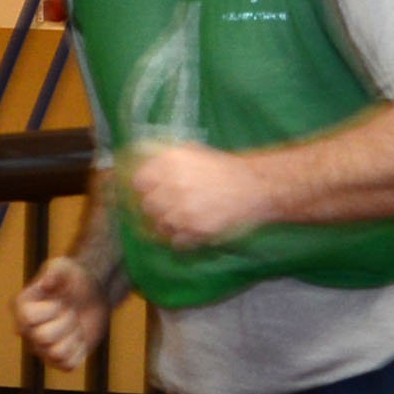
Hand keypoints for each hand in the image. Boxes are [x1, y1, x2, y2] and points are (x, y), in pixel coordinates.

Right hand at [13, 255, 110, 366]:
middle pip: (44, 338)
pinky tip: (79, 337)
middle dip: (66, 322)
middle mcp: (26, 330)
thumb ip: (54, 272)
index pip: (28, 318)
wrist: (94, 294)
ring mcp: (41, 348)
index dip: (51, 309)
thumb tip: (45, 284)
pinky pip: (68, 365)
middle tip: (71, 311)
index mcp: (21, 307)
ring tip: (75, 324)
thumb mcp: (64, 267)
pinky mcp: (58, 360)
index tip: (60, 299)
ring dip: (73, 337)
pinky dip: (80, 350)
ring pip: (56, 354)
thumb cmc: (74, 278)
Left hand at [121, 141, 270, 250]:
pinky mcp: (195, 231)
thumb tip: (146, 165)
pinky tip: (194, 229)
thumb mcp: (194, 151)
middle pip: (147, 206)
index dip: (145, 188)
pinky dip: (184, 239)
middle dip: (157, 208)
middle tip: (171, 206)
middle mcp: (172, 186)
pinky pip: (177, 242)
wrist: (254, 186)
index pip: (139, 182)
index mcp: (170, 163)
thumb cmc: (225, 169)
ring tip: (186, 218)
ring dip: (170, 224)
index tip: (151, 191)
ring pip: (161, 226)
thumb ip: (167, 159)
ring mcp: (183, 211)